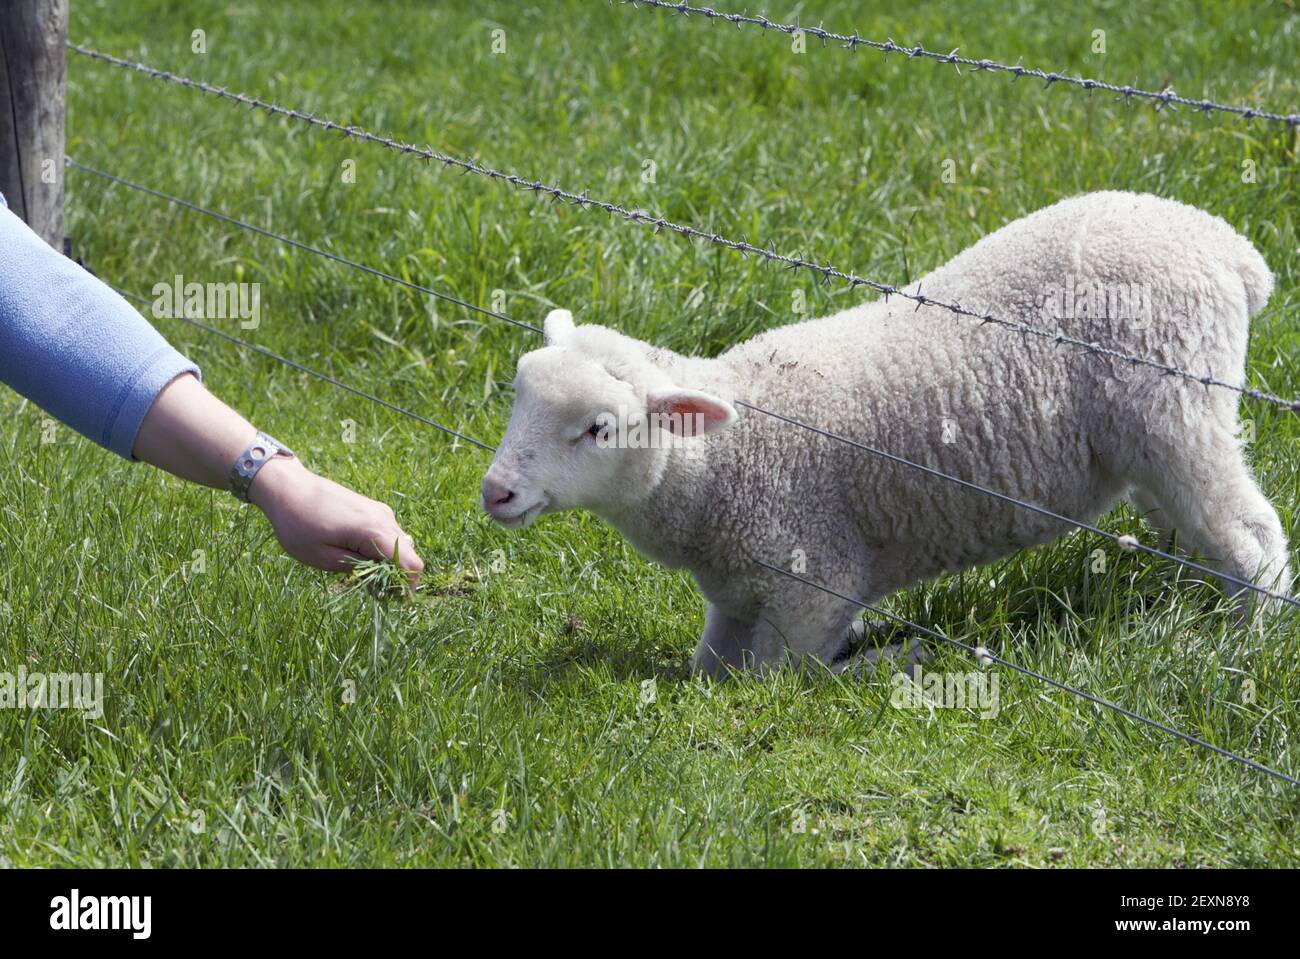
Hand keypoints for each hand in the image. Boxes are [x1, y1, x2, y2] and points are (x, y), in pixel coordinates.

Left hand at [248, 456, 424, 584]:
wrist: (288, 487)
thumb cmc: (299, 524)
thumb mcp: (323, 557)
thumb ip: (357, 570)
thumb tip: (381, 581)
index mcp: (374, 531)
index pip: (412, 563)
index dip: (406, 585)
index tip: (388, 599)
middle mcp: (385, 518)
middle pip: (409, 555)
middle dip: (396, 576)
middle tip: (369, 589)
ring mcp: (380, 511)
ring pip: (400, 545)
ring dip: (387, 563)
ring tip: (358, 572)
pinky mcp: (373, 509)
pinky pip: (388, 535)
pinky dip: (381, 550)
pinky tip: (356, 555)